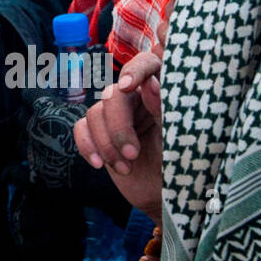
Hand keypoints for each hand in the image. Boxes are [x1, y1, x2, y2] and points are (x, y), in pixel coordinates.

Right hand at [73, 44, 162, 221]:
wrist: (165, 195)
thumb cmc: (180, 164)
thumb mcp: (178, 138)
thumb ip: (164, 110)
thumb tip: (151, 84)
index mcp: (159, 93)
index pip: (145, 65)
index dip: (135, 70)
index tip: (129, 87)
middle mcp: (135, 99)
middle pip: (113, 95)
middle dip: (118, 127)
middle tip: (132, 154)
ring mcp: (114, 116)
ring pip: (94, 113)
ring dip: (106, 144)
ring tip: (125, 167)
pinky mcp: (98, 133)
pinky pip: (80, 128)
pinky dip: (87, 146)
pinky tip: (100, 164)